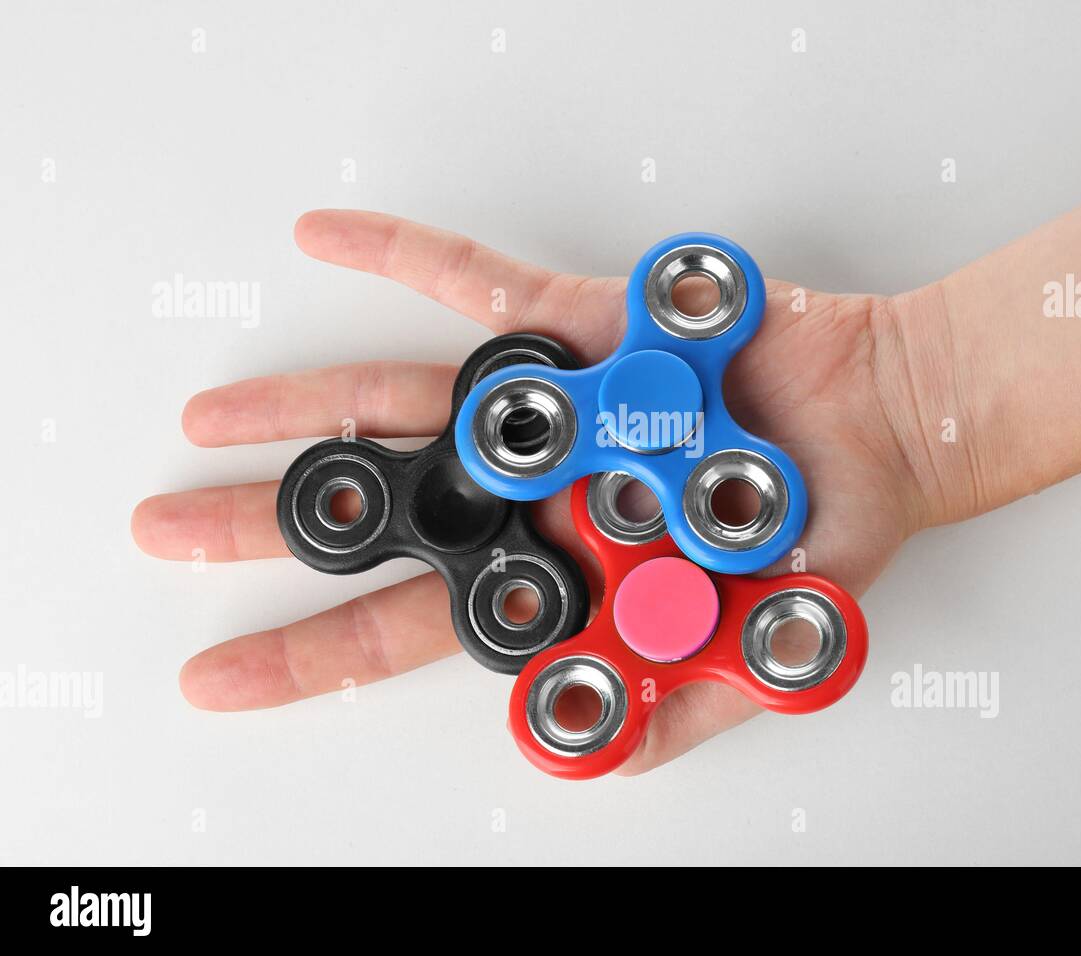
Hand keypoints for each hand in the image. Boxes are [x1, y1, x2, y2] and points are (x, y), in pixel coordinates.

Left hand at [132, 209, 933, 773]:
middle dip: (268, 524)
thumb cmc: (833, 529)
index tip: (223, 673)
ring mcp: (551, 407)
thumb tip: (594, 755)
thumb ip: (688, 701)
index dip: (312, 655)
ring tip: (211, 414)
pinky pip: (480, 286)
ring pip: (404, 402)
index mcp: (565, 570)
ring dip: (304, 406)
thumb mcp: (771, 640)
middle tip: (168, 528)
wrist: (887, 427)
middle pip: (381, 510)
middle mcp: (537, 490)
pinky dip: (405, 259)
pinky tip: (326, 239)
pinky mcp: (583, 326)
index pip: (416, 625)